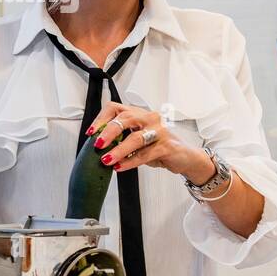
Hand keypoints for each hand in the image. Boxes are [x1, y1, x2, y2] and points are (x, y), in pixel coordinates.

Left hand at [86, 102, 212, 183]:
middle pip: (126, 119)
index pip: (116, 108)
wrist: (185, 157)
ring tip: (106, 160)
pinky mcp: (167, 146)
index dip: (101, 119)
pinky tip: (120, 167)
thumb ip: (122, 139)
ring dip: (118, 150)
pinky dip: (130, 161)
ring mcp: (160, 131)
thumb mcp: (139, 140)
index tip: (91, 132)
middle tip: (97, 145)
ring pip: (135, 138)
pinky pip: (145, 154)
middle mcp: (150, 118)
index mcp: (140, 114)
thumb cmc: (159, 147)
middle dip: (109, 132)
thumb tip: (98, 147)